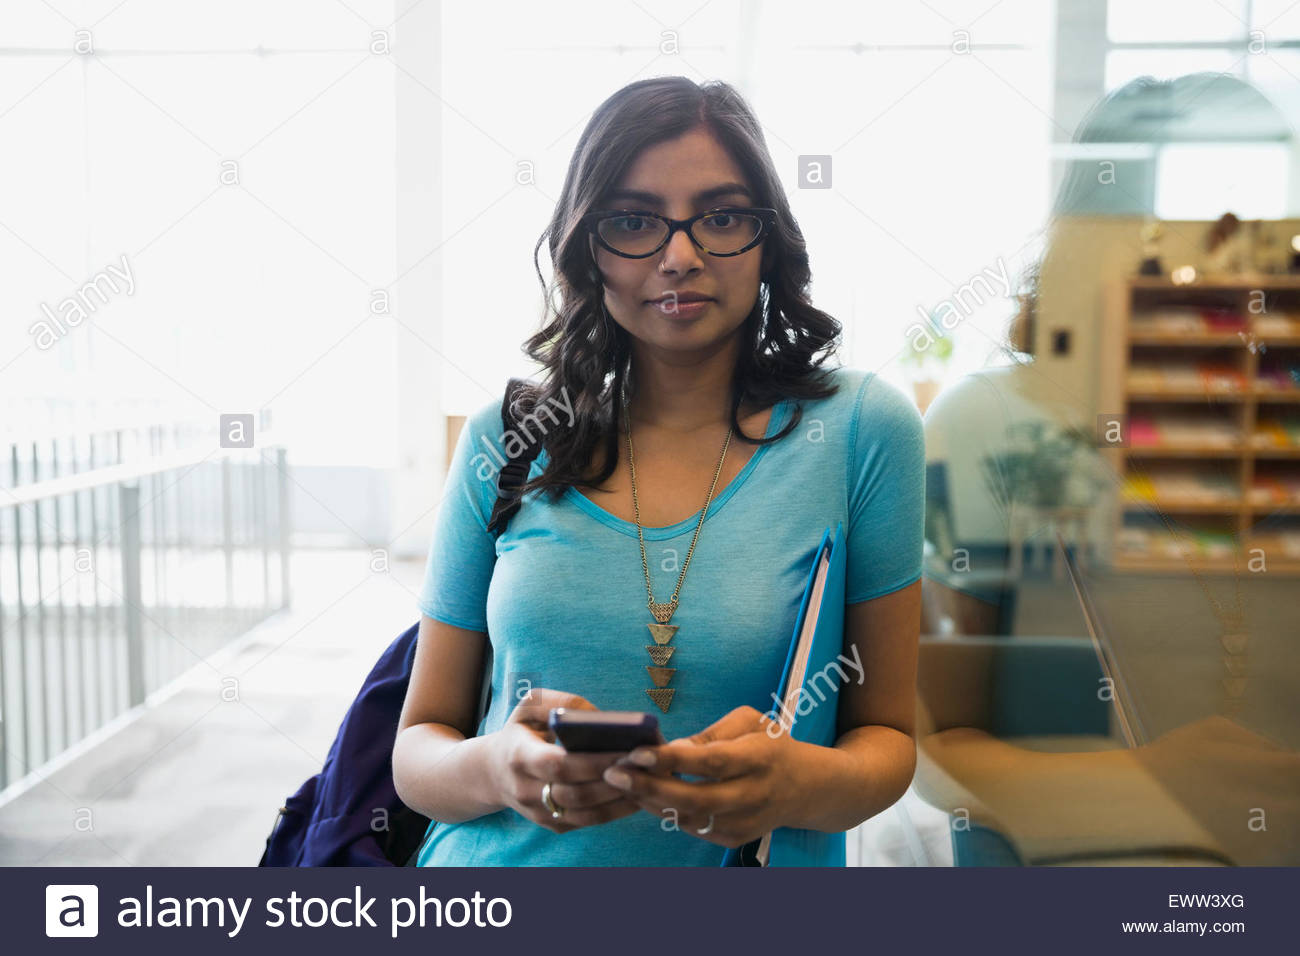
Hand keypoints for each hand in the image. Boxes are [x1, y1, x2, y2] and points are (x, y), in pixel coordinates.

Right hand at [490, 688, 641, 832]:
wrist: (493, 771)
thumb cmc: (521, 730)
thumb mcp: (530, 706)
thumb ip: (562, 703)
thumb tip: (599, 717)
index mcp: (518, 756)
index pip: (560, 765)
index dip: (595, 761)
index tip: (628, 749)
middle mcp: (525, 791)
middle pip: (578, 793)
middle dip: (616, 779)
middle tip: (649, 764)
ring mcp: (538, 813)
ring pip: (587, 814)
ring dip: (622, 799)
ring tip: (651, 779)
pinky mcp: (553, 825)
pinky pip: (589, 821)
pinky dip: (617, 810)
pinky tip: (639, 792)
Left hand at [602, 705, 807, 847]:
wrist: (806, 788)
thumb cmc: (770, 745)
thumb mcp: (748, 722)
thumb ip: (710, 733)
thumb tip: (670, 748)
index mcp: (758, 758)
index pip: (711, 762)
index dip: (672, 760)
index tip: (637, 752)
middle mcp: (753, 794)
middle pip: (695, 799)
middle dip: (649, 788)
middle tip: (614, 773)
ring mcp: (744, 822)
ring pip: (689, 819)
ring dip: (650, 802)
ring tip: (621, 782)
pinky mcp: (736, 838)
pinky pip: (693, 828)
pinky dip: (666, 813)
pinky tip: (644, 796)